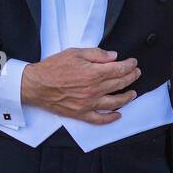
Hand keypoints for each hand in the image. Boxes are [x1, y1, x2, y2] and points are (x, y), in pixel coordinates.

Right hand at [21, 47, 140, 123]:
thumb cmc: (52, 68)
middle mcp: (94, 90)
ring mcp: (88, 104)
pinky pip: (99, 119)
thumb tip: (114, 57)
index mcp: (93, 73)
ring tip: (133, 94)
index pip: (119, 70)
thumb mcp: (75, 53)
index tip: (133, 63)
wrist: (36, 85)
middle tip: (136, 74)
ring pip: (114, 103)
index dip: (129, 66)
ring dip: (127, 98)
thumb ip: (96, 54)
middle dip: (131, 78)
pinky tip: (117, 115)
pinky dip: (110, 118)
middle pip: (119, 84)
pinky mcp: (81, 114)